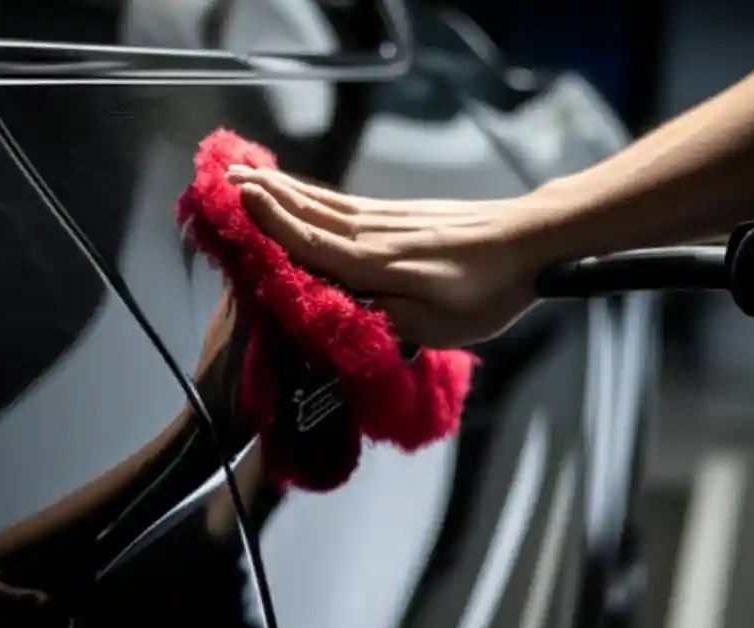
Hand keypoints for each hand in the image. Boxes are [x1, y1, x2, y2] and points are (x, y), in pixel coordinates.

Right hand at [227, 165, 554, 347]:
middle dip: (265, 196)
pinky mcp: (402, 214)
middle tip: (225, 179)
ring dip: (285, 189)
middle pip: (308, 211)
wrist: (528, 242)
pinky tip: (305, 193)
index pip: (308, 240)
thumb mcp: (435, 324)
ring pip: (324, 202)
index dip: (270, 223)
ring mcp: (387, 219)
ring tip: (251, 177)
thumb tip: (336, 314)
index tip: (236, 200)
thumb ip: (381, 319)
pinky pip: (345, 202)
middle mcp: (372, 234)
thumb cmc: (485, 291)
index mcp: (374, 263)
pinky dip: (315, 195)